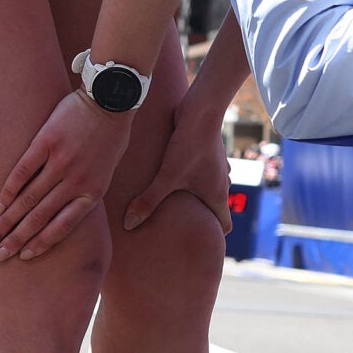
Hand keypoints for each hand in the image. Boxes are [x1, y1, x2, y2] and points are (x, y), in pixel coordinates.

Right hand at [0, 90, 131, 260]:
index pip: (63, 226)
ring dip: (8, 220)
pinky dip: (9, 189)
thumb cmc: (111, 135)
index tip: (24, 256)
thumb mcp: (107, 169)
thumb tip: (68, 206)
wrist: (111, 99)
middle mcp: (76, 181)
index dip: (41, 243)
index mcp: (92, 191)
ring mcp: (60, 162)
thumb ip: (88, 189)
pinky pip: (23, 171)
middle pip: (40, 217)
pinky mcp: (47, 142)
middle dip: (17, 239)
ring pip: (29, 199)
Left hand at [122, 103, 232, 233]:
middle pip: (215, 208)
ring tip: (174, 202)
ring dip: (196, 196)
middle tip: (180, 226)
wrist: (201, 110)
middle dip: (200, 218)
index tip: (197, 242)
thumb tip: (129, 224)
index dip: (213, 236)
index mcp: (217, 195)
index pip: (224, 226)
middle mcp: (221, 182)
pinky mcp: (206, 153)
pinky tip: (172, 175)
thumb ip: (148, 201)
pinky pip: (202, 172)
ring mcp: (216, 167)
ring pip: (209, 189)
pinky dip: (193, 177)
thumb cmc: (189, 146)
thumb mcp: (167, 177)